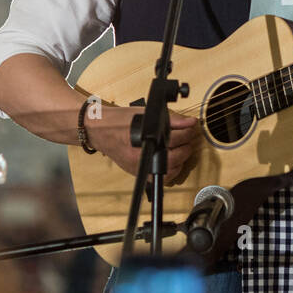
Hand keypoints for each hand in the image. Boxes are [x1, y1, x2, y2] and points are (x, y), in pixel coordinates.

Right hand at [85, 105, 200, 178]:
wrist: (99, 131)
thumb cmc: (118, 121)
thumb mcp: (146, 114)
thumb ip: (170, 120)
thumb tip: (189, 123)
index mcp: (142, 141)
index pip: (174, 139)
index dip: (187, 132)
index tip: (193, 127)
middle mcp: (140, 158)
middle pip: (175, 157)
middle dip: (187, 145)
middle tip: (190, 136)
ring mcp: (139, 168)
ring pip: (170, 171)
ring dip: (181, 159)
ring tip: (183, 147)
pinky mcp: (139, 173)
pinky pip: (160, 178)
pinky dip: (170, 170)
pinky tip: (172, 160)